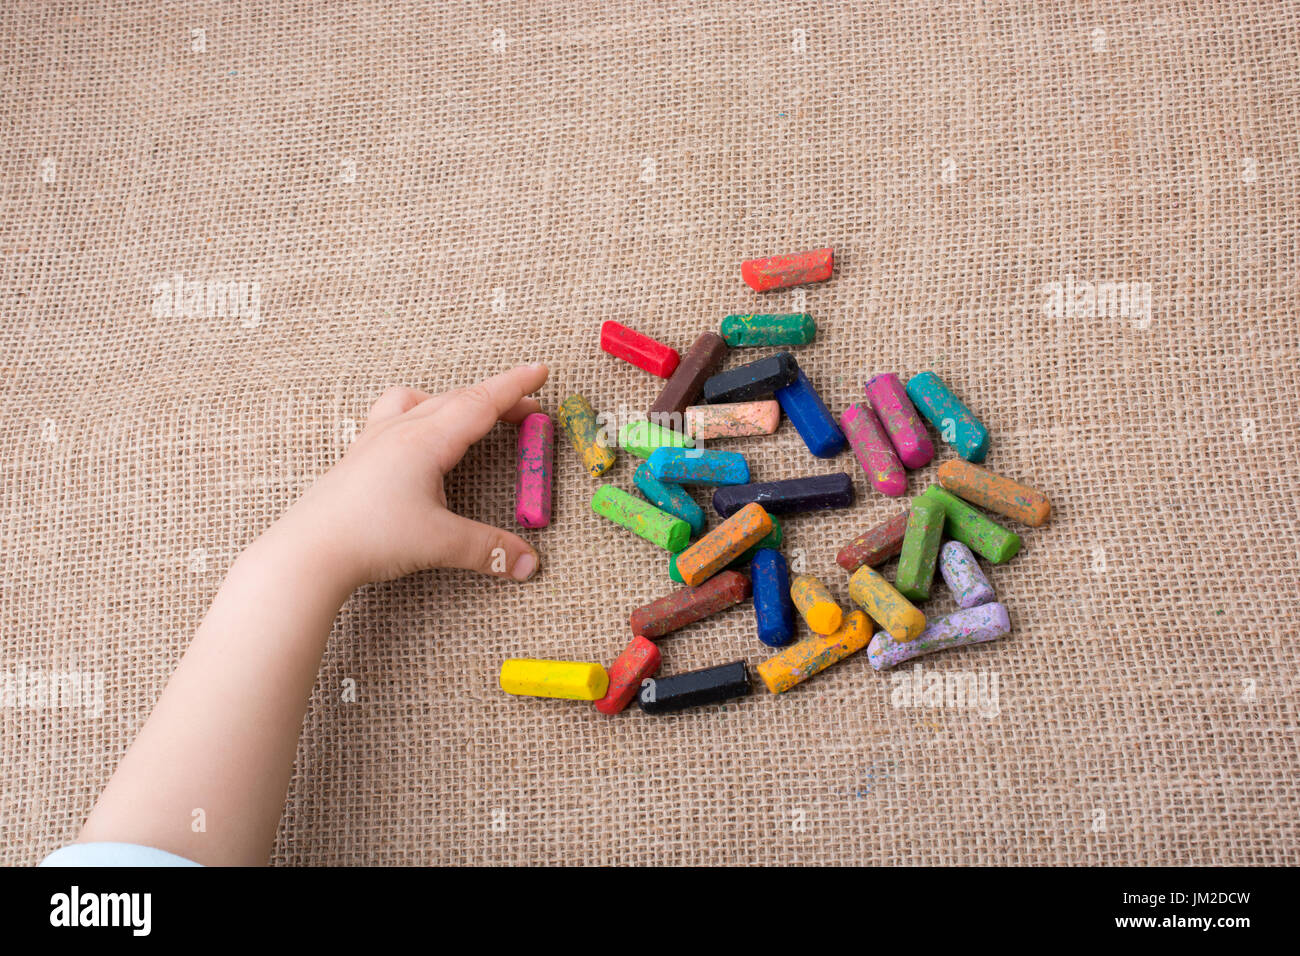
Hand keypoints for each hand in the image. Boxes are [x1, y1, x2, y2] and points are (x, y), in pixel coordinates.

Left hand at [277, 363, 548, 588]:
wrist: (308, 551)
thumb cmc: (370, 538)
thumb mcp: (440, 544)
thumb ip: (489, 550)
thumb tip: (530, 563)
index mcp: (425, 441)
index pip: (480, 403)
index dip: (514, 387)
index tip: (540, 370)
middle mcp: (400, 431)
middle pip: (457, 399)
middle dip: (497, 398)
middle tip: (528, 408)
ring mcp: (376, 440)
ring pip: (422, 401)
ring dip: (455, 401)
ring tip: (472, 415)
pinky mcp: (360, 456)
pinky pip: (395, 416)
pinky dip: (421, 414)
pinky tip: (420, 439)